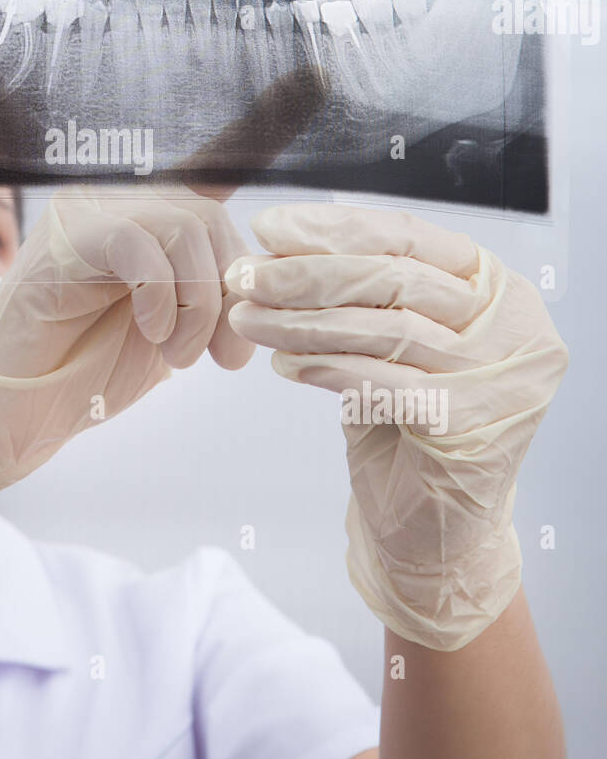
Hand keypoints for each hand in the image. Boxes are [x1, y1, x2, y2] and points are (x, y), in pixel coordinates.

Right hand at [0, 186, 252, 545]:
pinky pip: (135, 240)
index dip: (239, 275)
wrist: (9, 414)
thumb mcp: (166, 327)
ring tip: (177, 356)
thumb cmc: (82, 371)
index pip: (213, 213)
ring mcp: (83, 215)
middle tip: (218, 360)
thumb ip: (205, 293)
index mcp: (137, 219)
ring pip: (181, 224)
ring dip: (197, 301)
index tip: (237, 349)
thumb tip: (259, 277)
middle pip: (206, 215)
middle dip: (225, 295)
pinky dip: (160, 292)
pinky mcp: (61, 239)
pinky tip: (150, 333)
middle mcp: (110, 203)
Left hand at [224, 204, 568, 650]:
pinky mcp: (470, 426)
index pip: (409, 237)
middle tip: (244, 274)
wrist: (436, 531)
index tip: (268, 227)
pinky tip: (281, 361)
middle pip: (392, 277)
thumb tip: (276, 244)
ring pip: (382, 327)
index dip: (333, 227)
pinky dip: (325, 366)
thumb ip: (358, 291)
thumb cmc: (408, 425)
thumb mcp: (391, 340)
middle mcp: (514, 327)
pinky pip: (381, 382)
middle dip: (306, 271)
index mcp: (498, 288)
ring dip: (301, 318)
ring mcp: (499, 378)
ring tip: (246, 316)